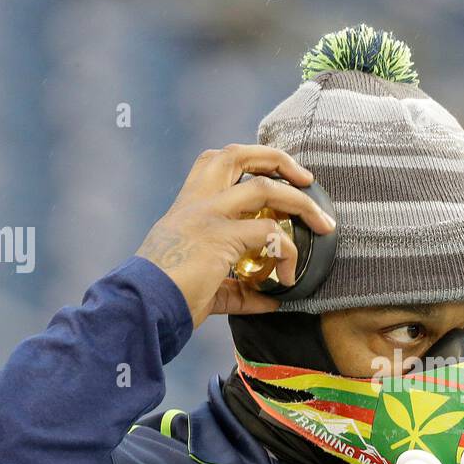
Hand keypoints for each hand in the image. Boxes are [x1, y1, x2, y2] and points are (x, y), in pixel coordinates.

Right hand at [136, 144, 335, 325]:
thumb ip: (238, 289)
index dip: (249, 159)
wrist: (139, 309)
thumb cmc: (165, 301)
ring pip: (265, 187)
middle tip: (306, 179)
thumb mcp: (205, 287)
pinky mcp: (220, 237)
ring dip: (301, 204)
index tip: (277, 176)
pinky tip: (287, 278)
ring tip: (324, 224)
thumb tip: (270, 299)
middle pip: (238, 154)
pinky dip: (287, 252)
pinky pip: (270, 233)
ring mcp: (207, 216)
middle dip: (278, 159)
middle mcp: (196, 203)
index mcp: (186, 209)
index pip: (215, 163)